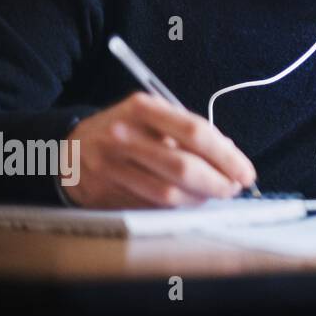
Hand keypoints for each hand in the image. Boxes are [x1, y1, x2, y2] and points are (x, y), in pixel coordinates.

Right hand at [61, 92, 257, 208]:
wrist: (69, 146)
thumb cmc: (127, 129)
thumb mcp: (153, 116)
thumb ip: (190, 131)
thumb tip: (231, 155)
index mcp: (143, 108)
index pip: (195, 132)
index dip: (226, 156)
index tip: (246, 172)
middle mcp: (124, 136)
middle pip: (183, 167)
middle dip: (217, 182)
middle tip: (234, 188)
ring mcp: (110, 167)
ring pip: (168, 193)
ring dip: (199, 199)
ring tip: (215, 195)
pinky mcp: (103, 193)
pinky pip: (151, 206)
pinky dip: (177, 207)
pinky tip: (188, 201)